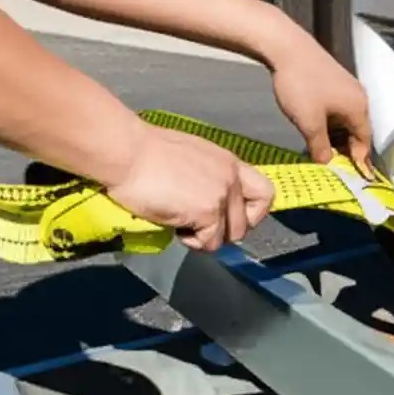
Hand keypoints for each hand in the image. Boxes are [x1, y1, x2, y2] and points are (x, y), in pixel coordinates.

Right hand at [104, 125, 274, 251]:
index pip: (265, 192)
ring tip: (182, 225)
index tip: (229, 217)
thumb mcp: (191, 157)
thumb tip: (204, 198)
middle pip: (249, 222)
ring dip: (207, 237)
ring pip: (231, 236)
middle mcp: (231, 178)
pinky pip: (210, 242)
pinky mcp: (207, 212)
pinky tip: (175, 228)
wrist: (128, 152)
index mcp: (229, 162)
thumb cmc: (145, 152)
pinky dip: (192, 242)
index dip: (252, 212)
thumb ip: (208, 176)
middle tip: (199, 227)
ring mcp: (222, 195)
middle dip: (225, 231)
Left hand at [269, 38, 373, 173]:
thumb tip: (327, 164)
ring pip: (346, 121)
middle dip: (348, 151)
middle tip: (337, 169)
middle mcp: (358, 98)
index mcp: (358, 109)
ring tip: (324, 153)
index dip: (360, 161)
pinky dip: (331, 124)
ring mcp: (347, 88)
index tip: (357, 178)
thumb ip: (320, 147)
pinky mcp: (335, 82)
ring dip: (337, 138)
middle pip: (358, 131)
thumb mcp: (309, 123)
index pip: (365, 142)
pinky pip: (339, 110)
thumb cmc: (301, 86)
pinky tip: (317, 131)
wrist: (287, 48)